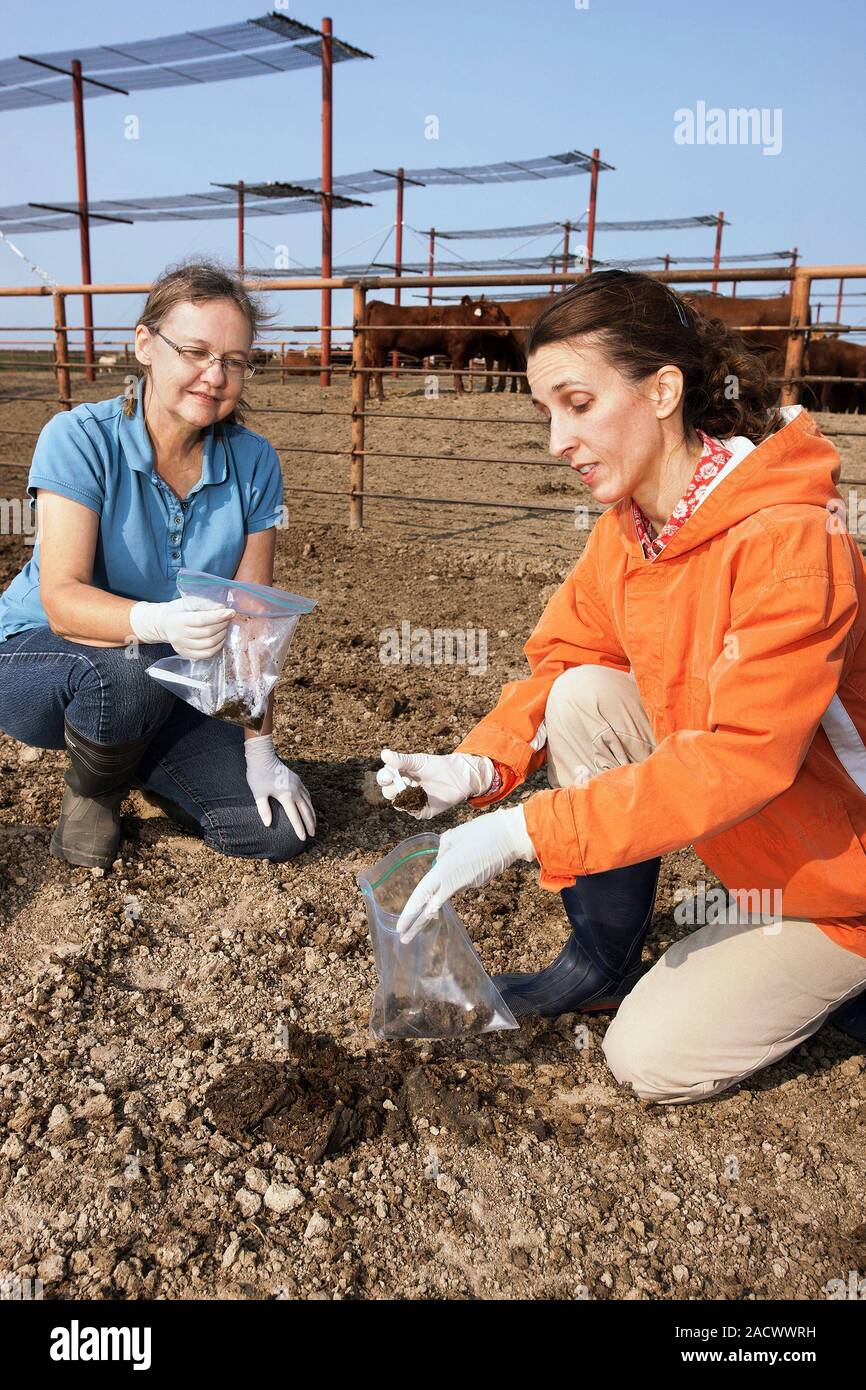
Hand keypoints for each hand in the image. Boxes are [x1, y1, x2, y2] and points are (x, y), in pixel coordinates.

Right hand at [129, 595, 233, 659]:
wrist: (164, 623)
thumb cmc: (178, 610)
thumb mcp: (187, 602)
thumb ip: (204, 604)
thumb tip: (222, 608)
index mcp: (177, 620)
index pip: (201, 620)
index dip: (218, 616)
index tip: (231, 612)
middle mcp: (178, 636)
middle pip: (207, 633)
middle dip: (222, 625)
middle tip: (228, 618)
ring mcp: (181, 647)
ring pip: (208, 645)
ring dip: (222, 636)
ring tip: (224, 627)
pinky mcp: (185, 654)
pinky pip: (205, 654)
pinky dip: (217, 647)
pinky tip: (220, 639)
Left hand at [244, 733, 315, 838]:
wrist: (262, 756)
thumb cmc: (258, 775)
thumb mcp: (258, 793)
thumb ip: (263, 809)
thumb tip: (268, 824)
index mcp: (286, 796)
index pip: (295, 816)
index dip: (299, 828)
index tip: (303, 838)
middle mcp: (295, 791)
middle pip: (305, 811)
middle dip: (310, 824)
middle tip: (312, 834)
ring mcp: (298, 784)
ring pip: (308, 802)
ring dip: (312, 814)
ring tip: (314, 824)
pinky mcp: (297, 779)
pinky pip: (307, 794)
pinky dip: (309, 803)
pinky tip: (309, 807)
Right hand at [376, 748, 494, 817]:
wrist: (459, 777)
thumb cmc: (438, 766)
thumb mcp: (419, 761)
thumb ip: (402, 760)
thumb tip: (384, 754)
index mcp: (400, 774)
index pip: (384, 778)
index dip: (384, 777)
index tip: (389, 775)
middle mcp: (403, 788)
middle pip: (388, 792)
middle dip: (393, 788)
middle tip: (406, 781)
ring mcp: (412, 800)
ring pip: (398, 804)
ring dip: (403, 797)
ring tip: (416, 787)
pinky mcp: (422, 810)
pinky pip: (412, 812)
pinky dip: (414, 805)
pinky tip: (423, 796)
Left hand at [396, 805, 535, 941]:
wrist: (513, 836)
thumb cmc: (484, 831)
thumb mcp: (454, 836)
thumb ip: (442, 850)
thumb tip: (440, 861)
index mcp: (445, 870)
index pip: (422, 894)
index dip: (410, 912)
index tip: (400, 927)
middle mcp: (454, 881)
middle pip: (431, 905)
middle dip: (416, 923)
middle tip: (404, 938)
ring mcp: (468, 884)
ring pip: (448, 889)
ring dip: (441, 891)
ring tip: (433, 898)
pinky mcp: (479, 881)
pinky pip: (461, 881)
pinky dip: (458, 877)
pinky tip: (469, 859)